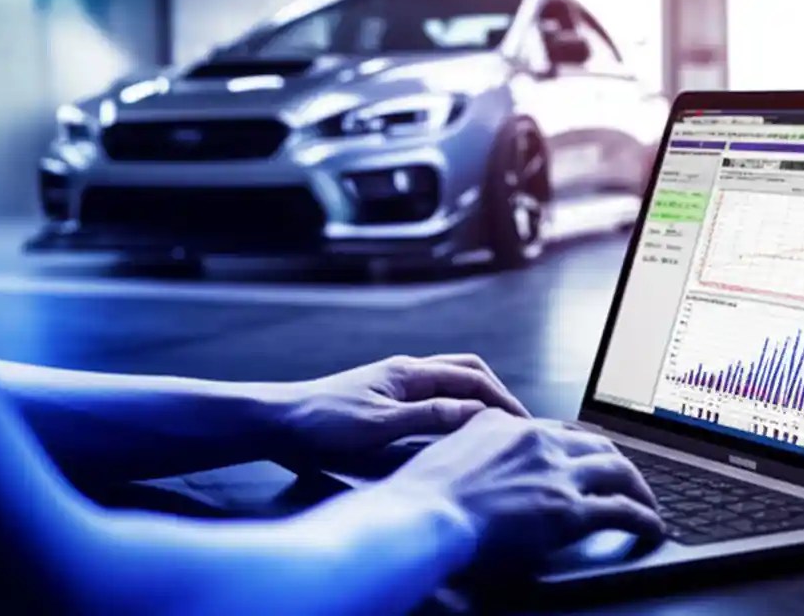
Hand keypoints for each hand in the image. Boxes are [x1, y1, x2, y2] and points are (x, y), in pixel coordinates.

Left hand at [269, 354, 529, 472]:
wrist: (279, 423)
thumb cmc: (324, 424)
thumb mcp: (381, 425)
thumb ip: (430, 417)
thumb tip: (478, 413)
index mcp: (410, 373)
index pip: (473, 378)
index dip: (503, 400)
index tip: (525, 425)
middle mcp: (407, 371)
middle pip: (467, 372)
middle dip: (497, 394)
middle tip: (520, 424)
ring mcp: (396, 383)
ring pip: (451, 382)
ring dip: (478, 399)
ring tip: (498, 428)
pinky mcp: (385, 399)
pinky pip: (435, 396)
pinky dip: (458, 407)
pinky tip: (457, 431)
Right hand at [383, 409, 662, 567]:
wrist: (425, 516)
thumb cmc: (422, 495)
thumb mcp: (445, 449)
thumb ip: (471, 444)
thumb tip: (480, 456)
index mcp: (507, 424)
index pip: (556, 431)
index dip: (578, 447)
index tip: (586, 458)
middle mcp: (537, 440)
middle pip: (594, 443)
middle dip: (616, 461)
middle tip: (626, 477)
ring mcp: (556, 473)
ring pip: (617, 470)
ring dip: (638, 487)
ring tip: (647, 502)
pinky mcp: (568, 509)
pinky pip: (621, 510)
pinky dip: (643, 518)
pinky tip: (650, 527)